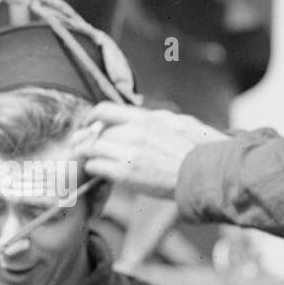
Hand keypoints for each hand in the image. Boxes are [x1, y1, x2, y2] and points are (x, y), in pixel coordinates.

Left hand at [71, 103, 227, 198]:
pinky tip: (95, 169)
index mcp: (144, 118)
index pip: (105, 110)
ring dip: (86, 152)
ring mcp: (127, 154)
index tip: (88, 123)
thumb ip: (153, 118)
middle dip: (85, 138)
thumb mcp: (176, 121)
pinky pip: (96, 166)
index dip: (91, 116)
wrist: (203, 173)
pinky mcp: (125, 174)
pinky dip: (93, 167)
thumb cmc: (196, 148)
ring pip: (91, 148)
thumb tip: (141, 115)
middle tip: (80, 144)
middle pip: (95, 131)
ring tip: (85, 157)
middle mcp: (132, 133)